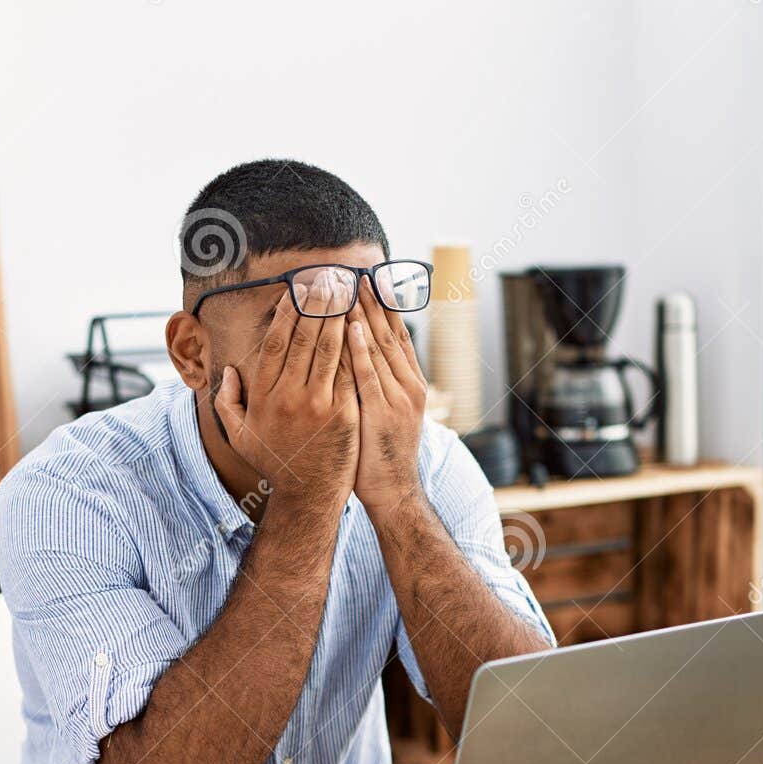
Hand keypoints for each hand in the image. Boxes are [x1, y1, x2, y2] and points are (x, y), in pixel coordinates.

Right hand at [214, 274, 357, 504]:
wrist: (309, 495)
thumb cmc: (275, 464)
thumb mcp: (239, 437)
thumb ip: (227, 402)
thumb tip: (229, 372)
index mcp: (264, 395)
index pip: (277, 341)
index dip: (288, 311)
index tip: (298, 289)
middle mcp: (289, 395)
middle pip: (304, 337)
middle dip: (318, 302)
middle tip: (328, 277)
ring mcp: (318, 404)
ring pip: (329, 348)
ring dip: (338, 314)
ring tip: (347, 290)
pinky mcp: (344, 413)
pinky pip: (349, 371)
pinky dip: (355, 345)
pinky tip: (361, 324)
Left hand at [347, 280, 427, 509]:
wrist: (393, 492)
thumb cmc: (382, 454)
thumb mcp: (388, 413)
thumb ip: (380, 384)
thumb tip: (364, 355)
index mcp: (411, 383)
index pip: (399, 334)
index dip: (386, 306)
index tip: (373, 278)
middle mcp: (409, 385)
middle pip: (392, 333)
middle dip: (375, 301)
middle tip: (360, 271)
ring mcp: (398, 399)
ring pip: (381, 348)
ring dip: (365, 315)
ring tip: (352, 286)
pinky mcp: (382, 413)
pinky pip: (368, 375)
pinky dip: (360, 348)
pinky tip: (351, 326)